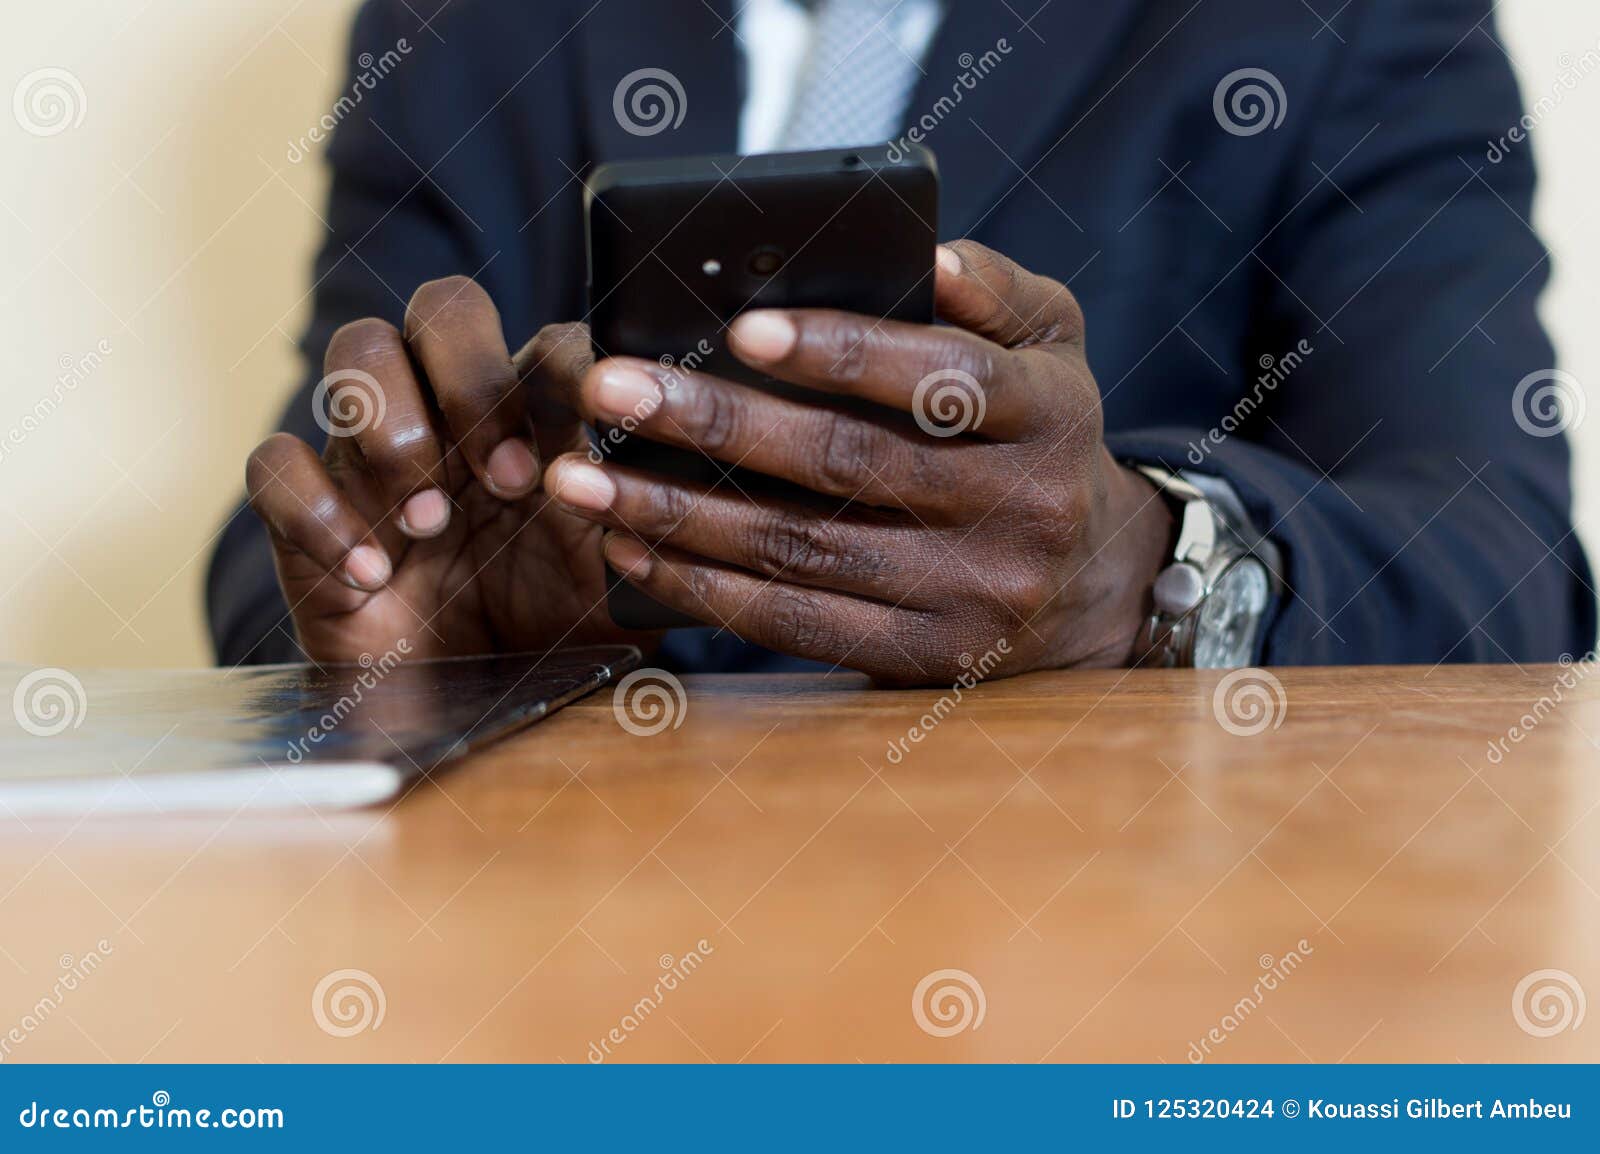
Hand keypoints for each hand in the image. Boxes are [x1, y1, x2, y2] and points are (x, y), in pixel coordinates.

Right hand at [245, 277, 634, 662]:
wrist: (470, 712)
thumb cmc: (549, 634)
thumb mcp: (614, 586)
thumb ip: (643, 528)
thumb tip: (673, 487)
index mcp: (536, 421)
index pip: (549, 343)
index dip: (562, 373)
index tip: (571, 448)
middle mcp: (453, 417)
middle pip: (442, 307)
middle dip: (472, 377)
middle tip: (500, 476)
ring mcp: (374, 456)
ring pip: (358, 351)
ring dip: (395, 427)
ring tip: (428, 526)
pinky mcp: (303, 512)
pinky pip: (272, 462)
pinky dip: (314, 508)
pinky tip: (367, 572)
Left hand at [541, 240, 1174, 685]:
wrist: (1092, 581)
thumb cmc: (1039, 431)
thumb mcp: (1051, 346)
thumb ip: (996, 291)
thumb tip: (925, 255)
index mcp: (1048, 416)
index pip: (945, 381)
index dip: (846, 354)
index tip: (741, 329)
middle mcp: (1019, 512)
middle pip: (850, 466)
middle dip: (717, 426)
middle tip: (611, 390)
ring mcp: (969, 596)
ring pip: (804, 552)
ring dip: (680, 516)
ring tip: (585, 479)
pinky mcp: (921, 656)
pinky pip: (797, 625)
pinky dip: (705, 590)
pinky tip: (633, 551)